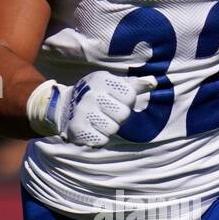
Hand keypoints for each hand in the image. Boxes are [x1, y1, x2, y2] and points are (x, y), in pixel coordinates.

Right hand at [28, 71, 155, 145]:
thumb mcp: (113, 85)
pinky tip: (91, 129)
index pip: (130, 96)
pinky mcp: (78, 128)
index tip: (115, 100)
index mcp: (102, 79)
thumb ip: (134, 85)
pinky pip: (101, 140)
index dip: (126, 102)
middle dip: (118, 117)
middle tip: (106, 113)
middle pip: (123, 114)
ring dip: (108, 128)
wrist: (64, 107)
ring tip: (98, 121)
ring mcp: (83, 111)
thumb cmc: (97, 96)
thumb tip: (154, 83)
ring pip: (113, 128)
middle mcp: (91, 93)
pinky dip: (99, 138)